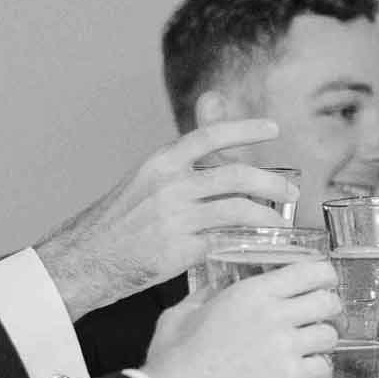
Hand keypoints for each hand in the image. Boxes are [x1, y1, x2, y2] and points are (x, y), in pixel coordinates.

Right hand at [31, 120, 300, 315]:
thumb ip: (184, 158)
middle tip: (291, 191)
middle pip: (235, 175)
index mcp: (161, 162)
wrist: (87, 257)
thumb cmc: (119, 221)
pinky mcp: (180, 248)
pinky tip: (256, 245)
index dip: (245, 129)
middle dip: (270, 183)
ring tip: (280, 222)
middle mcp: (170, 184)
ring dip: (266, 215)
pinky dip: (244, 242)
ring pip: (236, 209)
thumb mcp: (147, 178)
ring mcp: (176, 217)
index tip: (272, 128)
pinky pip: (224, 241)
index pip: (209, 135)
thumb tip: (214, 120)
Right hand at [142, 262, 338, 377]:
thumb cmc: (172, 361)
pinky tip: (305, 375)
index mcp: (250, 292)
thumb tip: (217, 287)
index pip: (310, 271)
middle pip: (328, 301)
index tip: (322, 284)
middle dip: (328, 310)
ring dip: (323, 342)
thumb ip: (205, 296)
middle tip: (318, 320)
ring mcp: (283, 346)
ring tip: (309, 350)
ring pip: (330, 335)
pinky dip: (318, 372)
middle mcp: (273, 314)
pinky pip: (322, 367)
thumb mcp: (181, 314)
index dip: (323, 277)